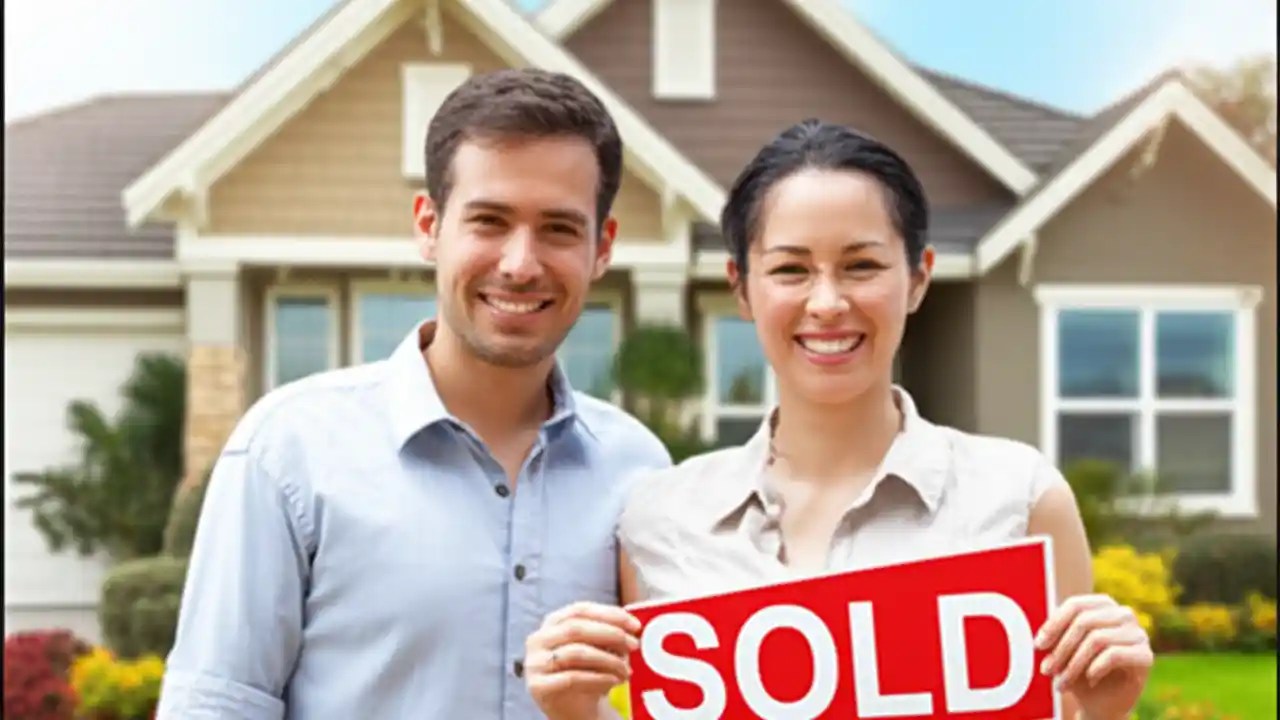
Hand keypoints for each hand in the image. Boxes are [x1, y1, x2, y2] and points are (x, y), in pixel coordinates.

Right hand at [525, 601, 640, 719]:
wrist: (573, 710)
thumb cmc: (587, 672)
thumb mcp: (597, 649)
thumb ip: (609, 634)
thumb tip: (633, 626)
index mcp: (552, 622)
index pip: (581, 610)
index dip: (609, 614)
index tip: (635, 625)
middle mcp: (538, 639)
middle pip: (576, 628)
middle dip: (610, 635)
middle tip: (634, 645)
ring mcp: (535, 663)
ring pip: (575, 653)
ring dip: (608, 660)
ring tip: (626, 670)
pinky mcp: (538, 686)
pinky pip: (572, 678)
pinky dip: (598, 678)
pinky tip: (615, 681)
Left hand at [1035, 594, 1152, 719]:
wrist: (1103, 702)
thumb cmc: (1080, 671)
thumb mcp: (1063, 650)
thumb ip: (1055, 637)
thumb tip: (1040, 640)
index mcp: (1103, 605)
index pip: (1076, 605)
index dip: (1054, 625)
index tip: (1038, 646)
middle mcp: (1123, 614)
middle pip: (1085, 621)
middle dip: (1061, 648)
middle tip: (1047, 670)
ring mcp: (1138, 633)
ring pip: (1097, 639)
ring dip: (1074, 664)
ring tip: (1063, 682)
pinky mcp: (1146, 655)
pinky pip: (1114, 655)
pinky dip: (1095, 668)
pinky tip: (1089, 679)